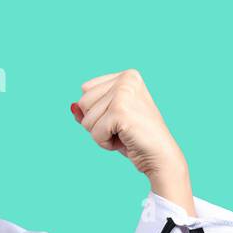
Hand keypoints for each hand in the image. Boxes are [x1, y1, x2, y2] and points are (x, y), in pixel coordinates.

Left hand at [70, 69, 194, 214]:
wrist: (160, 156)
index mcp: (126, 76)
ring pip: (86, 119)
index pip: (86, 90)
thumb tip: (72, 107)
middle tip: (122, 128)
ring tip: (123, 134)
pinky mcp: (120, 111)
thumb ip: (88, 111)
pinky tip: (124, 140)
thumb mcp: (108, 120)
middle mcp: (126, 79)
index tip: (120, 118)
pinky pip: (94, 132)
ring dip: (100, 134)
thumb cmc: (135, 138)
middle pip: (83, 102)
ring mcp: (123, 93)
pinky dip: (105, 143)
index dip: (97, 111)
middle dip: (96, 123)